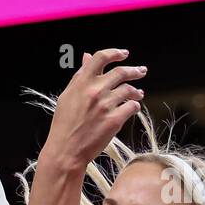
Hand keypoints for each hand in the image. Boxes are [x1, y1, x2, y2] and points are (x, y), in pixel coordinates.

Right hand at [44, 48, 146, 167]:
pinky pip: (132, 107)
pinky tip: (132, 108)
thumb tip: (87, 57)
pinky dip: (134, 106)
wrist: (66, 151)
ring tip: (138, 94)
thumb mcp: (67, 96)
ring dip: (136, 91)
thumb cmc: (64, 126)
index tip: (123, 54)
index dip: (115, 53)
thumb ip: (80, 76)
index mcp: (81, 83)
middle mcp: (94, 91)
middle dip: (134, 71)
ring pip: (129, 90)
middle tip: (140, 72)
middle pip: (121, 72)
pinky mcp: (115, 120)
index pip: (101, 58)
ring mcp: (106, 105)